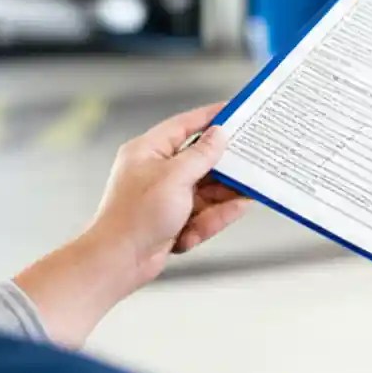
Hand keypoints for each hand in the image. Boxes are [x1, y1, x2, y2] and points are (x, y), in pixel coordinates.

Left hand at [91, 103, 249, 283]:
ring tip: (253, 186)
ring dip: (227, 190)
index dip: (209, 117)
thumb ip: (201, 155)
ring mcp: (165, 198)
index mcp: (148, 152)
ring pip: (205, 189)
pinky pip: (203, 212)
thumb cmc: (136, 216)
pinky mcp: (173, 221)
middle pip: (199, 160)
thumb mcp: (174, 177)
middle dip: (225, 161)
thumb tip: (218, 135)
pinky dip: (220, 212)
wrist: (118, 261)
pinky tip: (240, 206)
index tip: (233, 111)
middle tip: (252, 153)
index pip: (183, 126)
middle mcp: (156, 172)